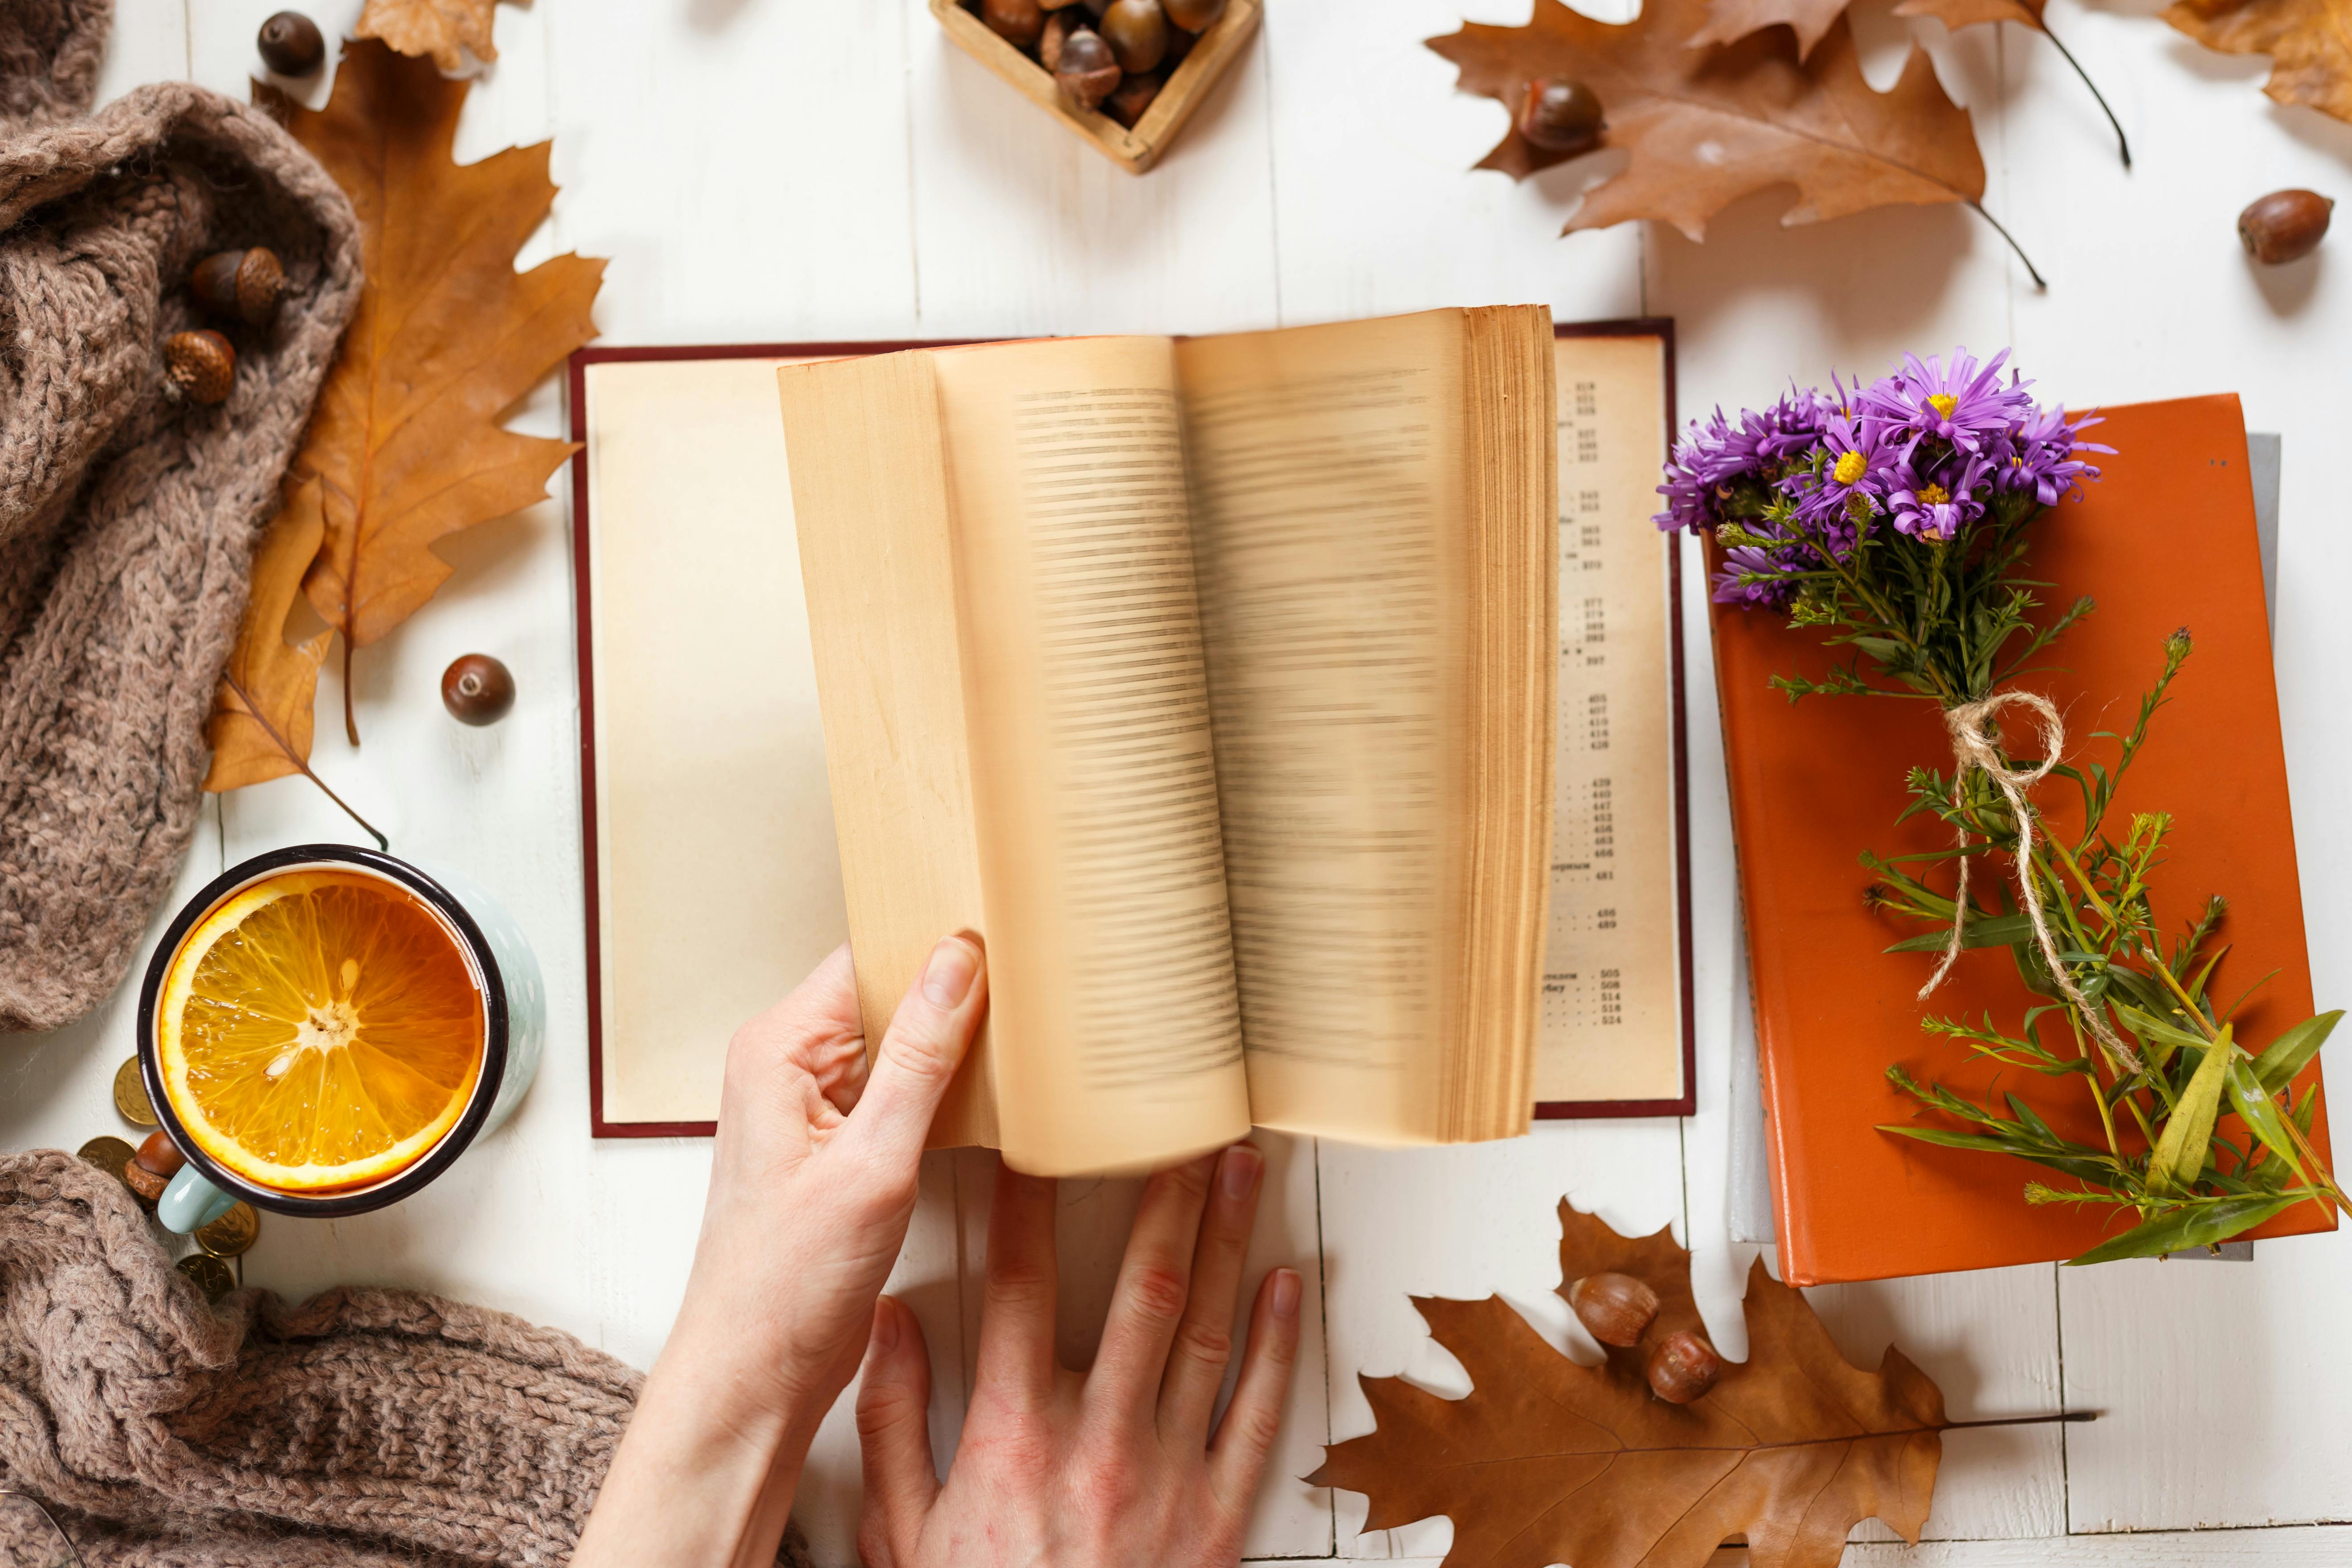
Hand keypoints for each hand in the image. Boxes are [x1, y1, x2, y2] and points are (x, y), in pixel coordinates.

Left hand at [575, 935, 988, 1567]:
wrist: (755, 1371)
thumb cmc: (786, 1283)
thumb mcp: (874, 1161)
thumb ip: (920, 1056)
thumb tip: (956, 962)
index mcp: (778, 1049)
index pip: (869, 957)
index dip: (935, 948)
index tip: (1001, 944)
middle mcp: (786, 1065)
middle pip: (886, 994)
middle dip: (952, 999)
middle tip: (1022, 998)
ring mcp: (810, 1105)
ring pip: (897, 1042)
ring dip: (951, 1049)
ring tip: (1010, 1048)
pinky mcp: (835, 1142)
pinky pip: (896, 1087)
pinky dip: (940, 1091)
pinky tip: (982, 1102)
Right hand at [854, 1147, 1303, 1567]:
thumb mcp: (902, 1535)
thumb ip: (894, 1425)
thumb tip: (885, 1324)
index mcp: (1011, 1439)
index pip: (1014, 1288)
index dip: (1025, 1203)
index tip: (1037, 1137)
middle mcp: (1094, 1443)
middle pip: (1137, 1292)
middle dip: (1162, 1198)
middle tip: (1185, 1123)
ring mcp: (1165, 1477)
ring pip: (1206, 1334)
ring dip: (1226, 1243)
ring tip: (1240, 1169)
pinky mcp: (1218, 1518)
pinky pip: (1257, 1415)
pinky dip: (1279, 1345)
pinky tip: (1288, 1285)